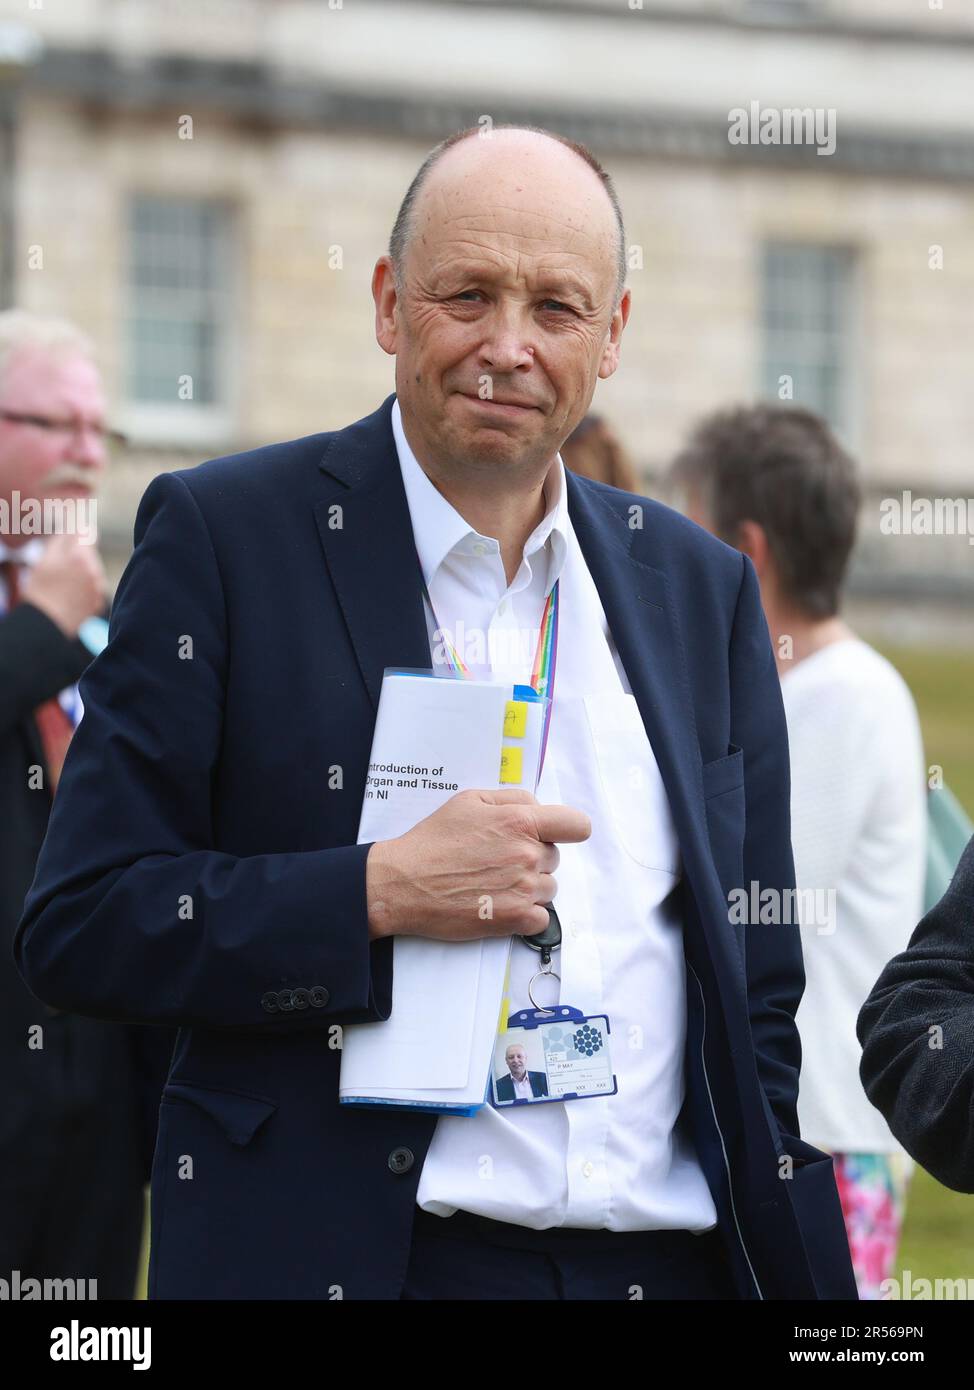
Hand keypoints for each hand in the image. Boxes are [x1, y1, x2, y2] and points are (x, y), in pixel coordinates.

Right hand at [21, 535, 107, 637]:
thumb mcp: (46, 559)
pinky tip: (72, 598)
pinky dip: (87, 591)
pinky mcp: (100, 601)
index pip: (88, 533)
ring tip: (65, 588)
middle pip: (91, 555)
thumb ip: (63, 539)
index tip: (76, 537)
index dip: (81, 534)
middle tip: (62, 571)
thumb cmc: (41, 590)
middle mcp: (94, 569)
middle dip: (80, 558)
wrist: (46, 623)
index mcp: (79, 554)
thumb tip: (76, 526)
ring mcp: (99, 586)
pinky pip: (96, 589)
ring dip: (85, 575)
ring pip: (94, 572)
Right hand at [366, 788, 590, 941]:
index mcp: (521, 821)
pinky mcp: (515, 919)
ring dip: (528, 888)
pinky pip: (542, 918)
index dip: (568, 831)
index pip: (577, 826)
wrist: (403, 883)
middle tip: (498, 861)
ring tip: (493, 884)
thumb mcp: (470, 801)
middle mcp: (528, 854)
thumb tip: (539, 808)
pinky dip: (526, 915)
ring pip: (548, 888)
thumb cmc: (433, 840)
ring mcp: (523, 889)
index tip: (554, 836)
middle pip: (555, 858)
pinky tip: (499, 905)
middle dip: (533, 859)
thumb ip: (512, 799)